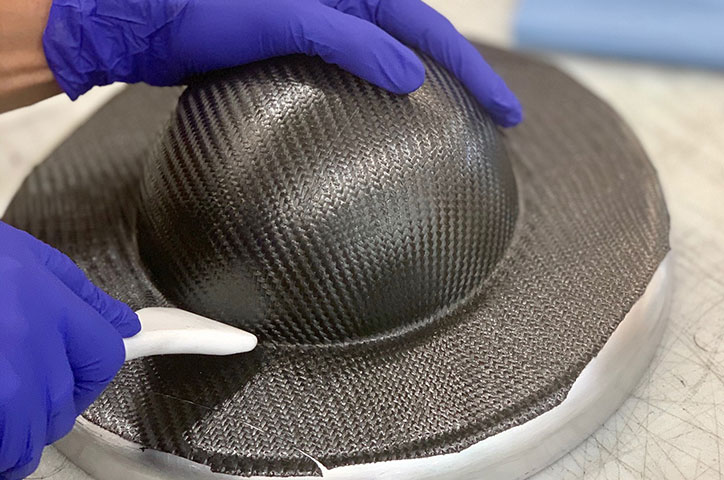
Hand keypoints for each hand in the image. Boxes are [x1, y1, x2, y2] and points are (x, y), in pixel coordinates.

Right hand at [0, 221, 139, 479]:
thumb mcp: (30, 260)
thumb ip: (81, 294)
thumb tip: (122, 322)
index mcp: (49, 305)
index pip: (104, 356)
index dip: (96, 371)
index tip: (85, 376)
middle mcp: (26, 344)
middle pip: (64, 403)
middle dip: (54, 409)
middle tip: (33, 398)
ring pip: (27, 435)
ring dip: (21, 440)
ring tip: (10, 426)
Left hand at [42, 0, 521, 125]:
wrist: (146, 21)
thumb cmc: (204, 9)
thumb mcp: (282, 19)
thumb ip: (347, 41)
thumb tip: (409, 77)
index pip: (426, 31)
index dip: (471, 72)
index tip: (505, 111)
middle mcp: (343, 5)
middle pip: (419, 44)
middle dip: (461, 81)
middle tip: (497, 120)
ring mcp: (322, 29)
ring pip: (389, 61)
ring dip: (425, 91)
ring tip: (455, 124)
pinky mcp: (299, 53)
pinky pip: (352, 75)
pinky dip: (377, 99)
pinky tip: (386, 123)